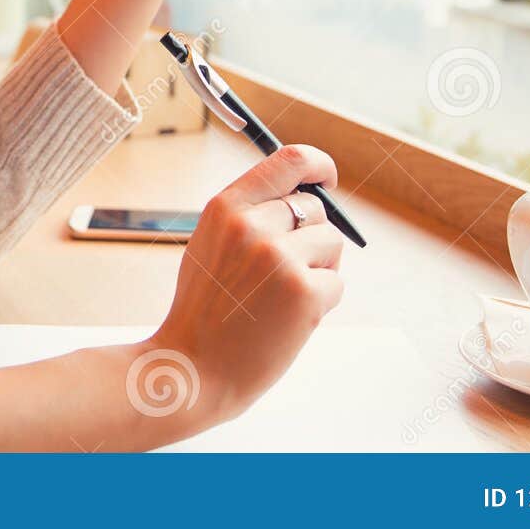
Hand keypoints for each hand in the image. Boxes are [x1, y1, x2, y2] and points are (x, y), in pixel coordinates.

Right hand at [148, 144, 345, 429]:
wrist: (193, 368)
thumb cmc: (203, 311)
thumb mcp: (210, 244)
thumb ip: (249, 215)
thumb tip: (304, 197)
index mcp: (225, 208)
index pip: (288, 161)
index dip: (318, 164)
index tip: (326, 177)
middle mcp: (252, 225)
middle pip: (315, 208)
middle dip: (311, 237)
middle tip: (285, 273)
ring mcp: (279, 258)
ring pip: (332, 243)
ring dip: (320, 269)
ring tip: (283, 297)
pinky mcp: (304, 292)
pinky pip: (336, 283)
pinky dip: (321, 302)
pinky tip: (287, 320)